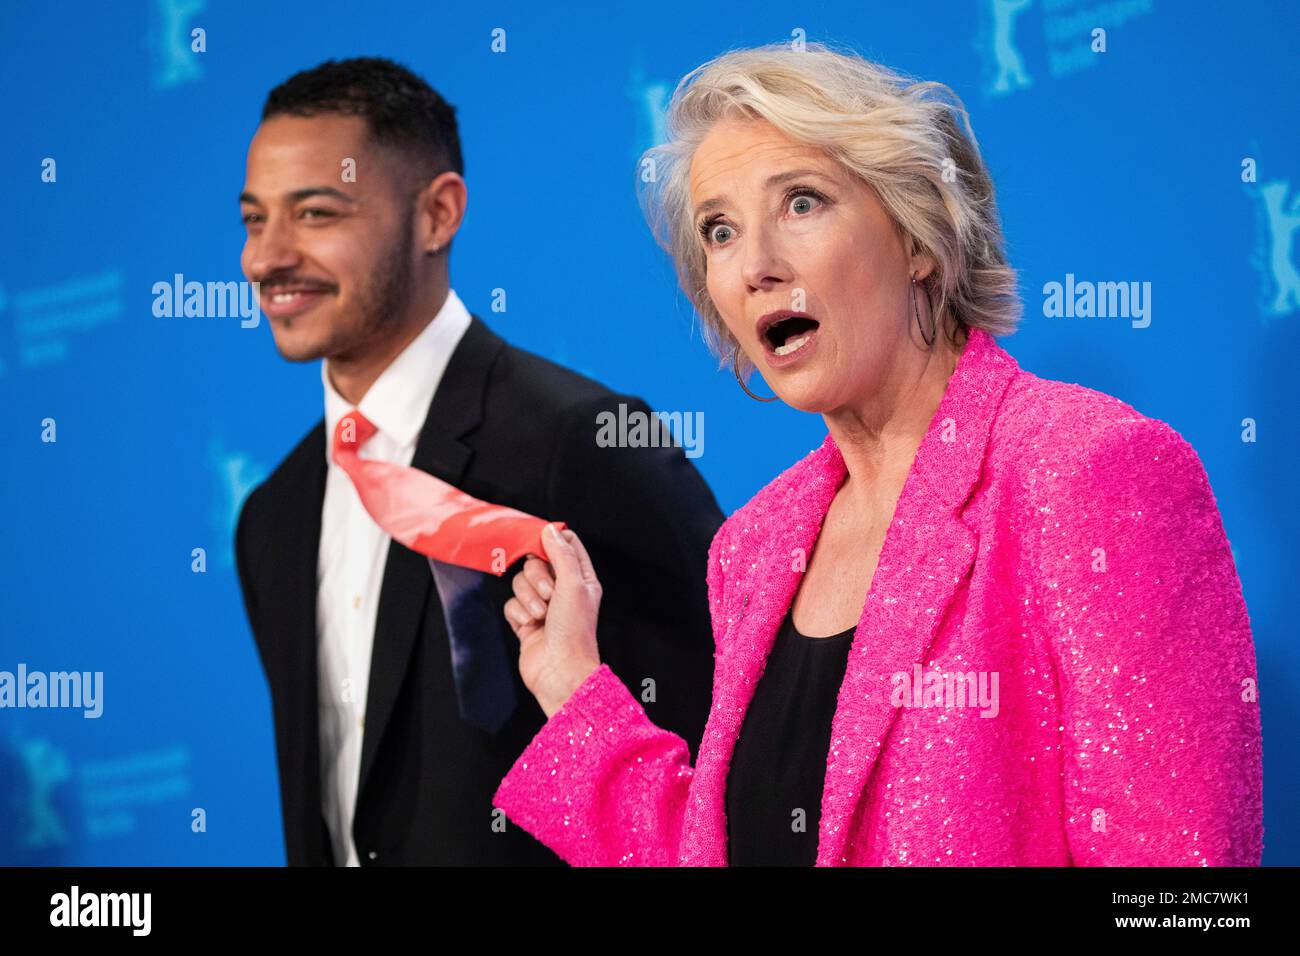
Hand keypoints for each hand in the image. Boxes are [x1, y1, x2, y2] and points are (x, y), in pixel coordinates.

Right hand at [503, 524, 601, 717]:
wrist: (560, 671)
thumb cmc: (574, 630)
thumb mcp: (573, 584)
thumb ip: (561, 553)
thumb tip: (549, 529)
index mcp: (581, 579)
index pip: (567, 545)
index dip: (552, 541)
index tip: (542, 545)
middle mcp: (562, 591)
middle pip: (536, 562)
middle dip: (538, 577)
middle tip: (550, 594)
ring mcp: (542, 606)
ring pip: (520, 582)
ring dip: (528, 598)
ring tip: (541, 615)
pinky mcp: (524, 622)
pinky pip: (511, 603)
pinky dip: (518, 613)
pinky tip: (530, 626)